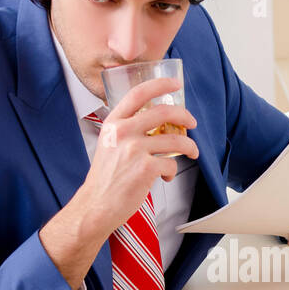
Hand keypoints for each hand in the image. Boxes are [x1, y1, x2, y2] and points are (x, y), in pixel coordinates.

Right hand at [81, 75, 198, 236]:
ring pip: (175, 140)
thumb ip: (127, 130)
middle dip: (185, 115)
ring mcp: (135, 150)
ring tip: (191, 152)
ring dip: (189, 146)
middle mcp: (123, 132)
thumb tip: (154, 124)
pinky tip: (165, 176)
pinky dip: (172, 171)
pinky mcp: (146, 169)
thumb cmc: (104, 178)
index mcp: (113, 123)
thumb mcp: (109, 144)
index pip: (138, 93)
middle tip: (192, 122)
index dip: (160, 85)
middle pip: (164, 112)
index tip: (175, 84)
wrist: (96, 205)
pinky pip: (171, 163)